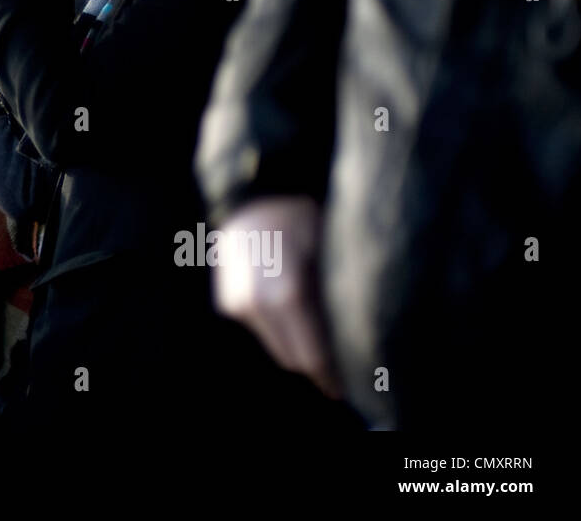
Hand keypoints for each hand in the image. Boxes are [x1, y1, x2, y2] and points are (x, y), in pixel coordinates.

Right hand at [213, 196, 341, 398]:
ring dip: (296, 344)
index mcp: (285, 295)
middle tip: (342, 362)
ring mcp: (237, 304)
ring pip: (275, 344)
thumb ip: (334, 302)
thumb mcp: (329, 254)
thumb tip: (352, 341)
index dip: (332, 375)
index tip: (349, 385)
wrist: (256, 196)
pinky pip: (261, 328)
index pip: (312, 356)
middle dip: (316, 363)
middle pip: (291, 357)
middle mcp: (255, 305)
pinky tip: (293, 305)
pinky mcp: (228, 302)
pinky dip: (278, 326)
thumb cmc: (303, 218)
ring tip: (319, 330)